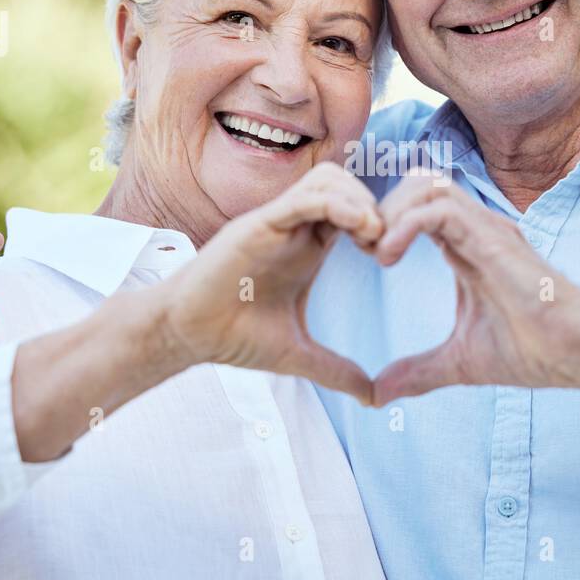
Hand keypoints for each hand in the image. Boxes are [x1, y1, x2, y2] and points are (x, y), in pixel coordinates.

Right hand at [158, 162, 382, 404]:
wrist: (188, 336)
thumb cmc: (234, 336)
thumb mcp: (298, 354)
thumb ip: (337, 371)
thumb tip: (373, 399)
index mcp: (307, 247)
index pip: (353, 210)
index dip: (380, 225)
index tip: (390, 256)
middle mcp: (294, 228)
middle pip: (345, 185)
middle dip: (375, 206)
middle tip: (387, 242)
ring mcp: (276, 223)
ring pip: (327, 180)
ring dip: (359, 199)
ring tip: (373, 234)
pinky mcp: (258, 225)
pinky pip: (303, 198)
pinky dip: (336, 203)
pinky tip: (358, 226)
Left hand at [369, 171, 579, 404]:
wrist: (579, 353)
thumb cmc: (536, 352)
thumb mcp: (460, 362)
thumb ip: (419, 372)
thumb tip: (378, 395)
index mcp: (467, 247)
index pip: (417, 206)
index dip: (384, 222)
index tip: (364, 256)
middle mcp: (476, 229)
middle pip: (418, 183)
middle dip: (382, 209)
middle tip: (364, 249)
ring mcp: (487, 229)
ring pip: (428, 184)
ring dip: (391, 212)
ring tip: (377, 252)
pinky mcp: (493, 238)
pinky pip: (439, 208)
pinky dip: (405, 225)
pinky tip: (389, 259)